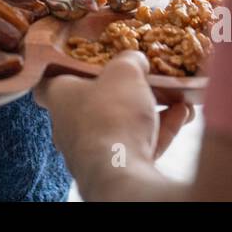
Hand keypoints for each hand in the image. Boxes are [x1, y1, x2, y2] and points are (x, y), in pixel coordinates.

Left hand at [34, 52, 190, 200]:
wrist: (121, 172)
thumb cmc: (112, 114)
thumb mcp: (125, 71)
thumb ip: (130, 60)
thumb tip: (136, 60)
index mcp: (60, 97)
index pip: (48, 82)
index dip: (62, 69)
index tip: (79, 62)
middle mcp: (70, 125)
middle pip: (94, 101)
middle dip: (122, 90)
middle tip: (144, 78)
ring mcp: (91, 150)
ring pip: (122, 123)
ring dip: (149, 110)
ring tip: (176, 97)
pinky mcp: (114, 169)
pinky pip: (138, 144)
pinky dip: (159, 130)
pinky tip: (182, 115)